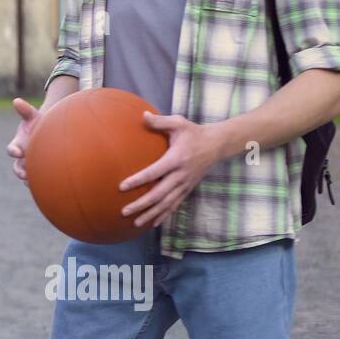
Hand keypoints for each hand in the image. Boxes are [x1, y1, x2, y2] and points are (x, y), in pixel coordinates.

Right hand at [5, 98, 41, 181]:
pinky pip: (38, 179)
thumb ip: (25, 110)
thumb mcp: (32, 115)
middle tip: (25, 175)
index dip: (13, 151)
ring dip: (30, 180)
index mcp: (18, 144)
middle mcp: (22, 157)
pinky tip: (49, 182)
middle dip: (19, 172)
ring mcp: (30, 164)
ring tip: (36, 182)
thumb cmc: (39, 123)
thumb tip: (16, 101)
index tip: (18, 152)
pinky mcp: (39, 170)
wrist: (49, 130)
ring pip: (27, 176)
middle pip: (16, 168)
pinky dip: (41, 182)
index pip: (11, 150)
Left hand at [119, 112, 227, 227]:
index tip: (122, 187)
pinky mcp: (188, 189)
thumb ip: (160, 121)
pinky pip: (174, 205)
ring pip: (166, 204)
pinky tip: (152, 223)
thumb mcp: (178, 123)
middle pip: (159, 194)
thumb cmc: (193, 132)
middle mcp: (181, 175)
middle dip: (141, 204)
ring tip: (135, 222)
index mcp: (176, 159)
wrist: (217, 144)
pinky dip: (164, 215)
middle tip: (124, 211)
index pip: (154, 172)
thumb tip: (142, 115)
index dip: (138, 180)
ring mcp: (185, 184)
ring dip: (150, 214)